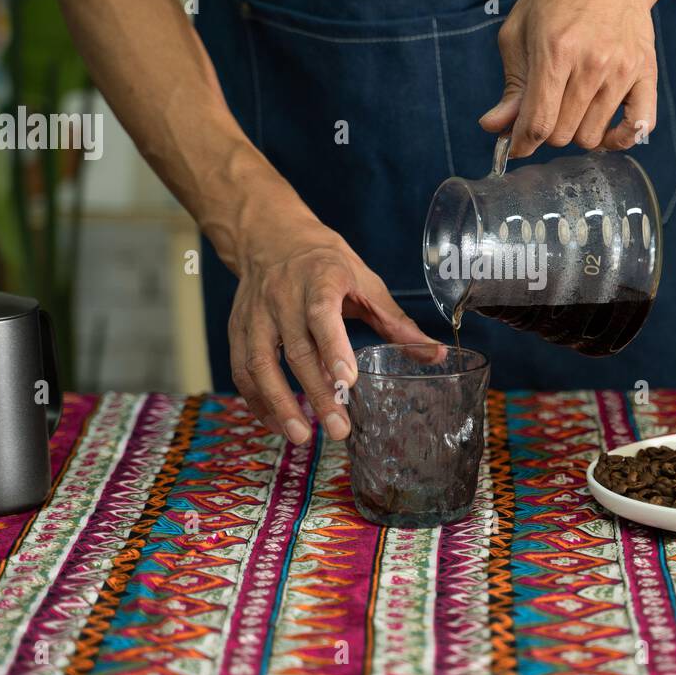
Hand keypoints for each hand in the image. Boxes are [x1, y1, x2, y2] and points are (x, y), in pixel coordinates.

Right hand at [229, 219, 432, 443]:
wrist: (271, 238)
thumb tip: (437, 355)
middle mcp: (283, 296)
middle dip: (317, 393)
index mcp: (320, 279)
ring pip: (260, 363)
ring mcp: (256, 314)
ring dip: (280, 404)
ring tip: (301, 436)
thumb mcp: (366, 282)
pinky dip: (257, 400)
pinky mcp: (238, 329)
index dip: (333, 347)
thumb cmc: (326, 264)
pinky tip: (277, 423)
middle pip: (297, 350)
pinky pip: (242, 369)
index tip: (347, 380)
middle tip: (338, 429)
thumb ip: (397, 323)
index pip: (322, 314)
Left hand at [479, 0, 661, 158]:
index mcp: (555, 51)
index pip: (538, 123)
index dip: (521, 144)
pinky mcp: (645, 72)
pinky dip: (618, 138)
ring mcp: (623, 70)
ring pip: (593, 136)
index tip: (516, 146)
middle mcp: (592, 64)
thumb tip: (494, 127)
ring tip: (570, 107)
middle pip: (563, 134)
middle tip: (544, 110)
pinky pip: (638, 128)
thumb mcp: (520, 29)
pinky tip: (604, 128)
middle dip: (546, 132)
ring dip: (576, 132)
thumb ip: (511, 85)